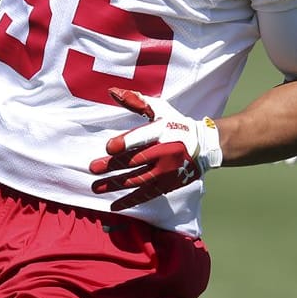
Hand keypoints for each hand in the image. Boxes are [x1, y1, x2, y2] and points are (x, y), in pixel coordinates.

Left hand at [90, 88, 221, 210]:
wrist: (203, 147)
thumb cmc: (175, 123)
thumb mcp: (159, 109)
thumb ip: (135, 101)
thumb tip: (111, 91)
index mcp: (162, 131)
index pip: (142, 137)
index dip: (126, 143)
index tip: (109, 147)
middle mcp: (165, 152)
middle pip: (135, 161)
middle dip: (112, 166)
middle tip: (93, 169)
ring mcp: (166, 171)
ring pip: (137, 180)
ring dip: (114, 184)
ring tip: (95, 187)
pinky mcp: (167, 185)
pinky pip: (146, 195)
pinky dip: (129, 201)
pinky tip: (113, 206)